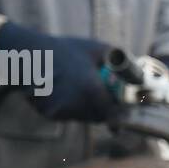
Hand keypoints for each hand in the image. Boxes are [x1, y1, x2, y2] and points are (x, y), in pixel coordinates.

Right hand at [0, 22, 116, 122]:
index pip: (113, 113)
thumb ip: (122, 64)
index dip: (119, 112)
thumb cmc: (65, 50)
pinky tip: (62, 90)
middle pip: (99, 117)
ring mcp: (61, 112)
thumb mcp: (97, 50)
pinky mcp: (49, 114)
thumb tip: (140, 79)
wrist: (29, 55)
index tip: (121, 107)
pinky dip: (70, 107)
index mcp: (90, 89)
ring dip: (87, 107)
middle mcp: (76, 105)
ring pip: (83, 117)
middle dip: (103, 107)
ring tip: (78, 85)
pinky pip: (68, 115)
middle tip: (100, 92)